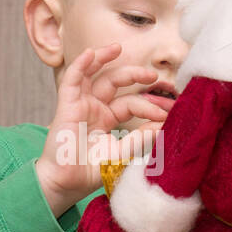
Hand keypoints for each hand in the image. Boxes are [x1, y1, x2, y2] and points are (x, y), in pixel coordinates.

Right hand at [36, 45, 165, 214]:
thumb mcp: (121, 154)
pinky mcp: (66, 104)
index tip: (165, 114)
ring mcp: (81, 104)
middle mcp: (95, 108)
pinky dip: (81, 65)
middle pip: (115, 82)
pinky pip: (73, 79)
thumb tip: (163, 126)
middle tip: (153, 75)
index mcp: (108, 118)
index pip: (131, 103)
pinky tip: (91, 54)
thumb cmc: (90, 172)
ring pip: (93, 74)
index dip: (148, 106)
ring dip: (104, 58)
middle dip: (134, 76)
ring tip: (118, 48)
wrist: (65, 183)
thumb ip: (140, 140)